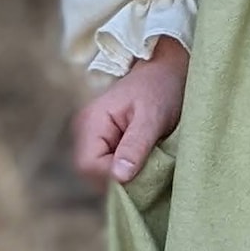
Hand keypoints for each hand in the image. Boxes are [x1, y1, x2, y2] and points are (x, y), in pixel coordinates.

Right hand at [71, 38, 189, 190]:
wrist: (165, 71)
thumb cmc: (160, 89)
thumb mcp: (153, 117)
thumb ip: (135, 146)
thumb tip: (119, 177)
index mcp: (91, 121)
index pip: (88, 165)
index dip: (112, 177)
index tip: (142, 173)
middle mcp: (84, 130)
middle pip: (89, 173)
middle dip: (117, 179)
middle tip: (147, 171)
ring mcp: (91, 137)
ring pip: (97, 173)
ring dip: (121, 176)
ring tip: (146, 165)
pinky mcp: (102, 142)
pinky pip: (106, 167)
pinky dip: (123, 170)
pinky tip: (141, 163)